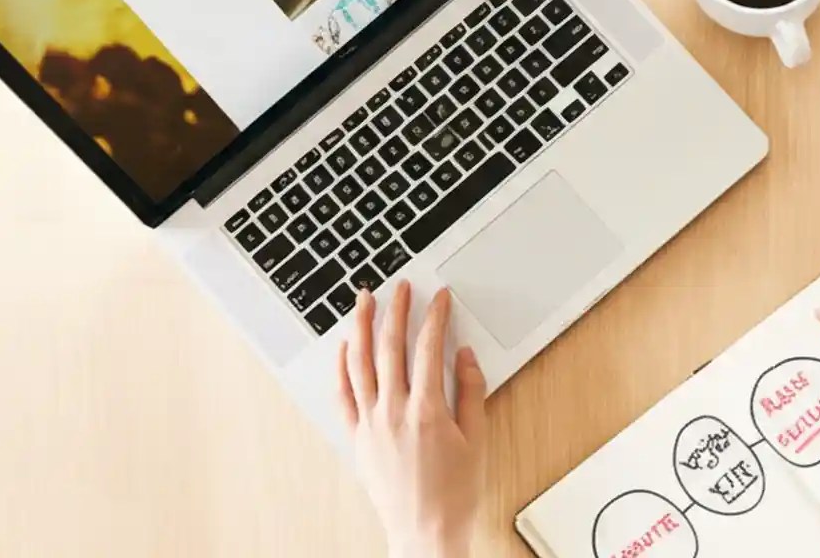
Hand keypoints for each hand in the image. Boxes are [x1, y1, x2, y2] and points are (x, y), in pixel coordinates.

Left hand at [337, 282, 487, 557]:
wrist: (425, 533)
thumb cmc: (454, 493)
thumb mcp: (477, 439)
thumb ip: (471, 392)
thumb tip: (464, 356)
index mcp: (427, 411)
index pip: (428, 349)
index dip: (436, 317)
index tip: (440, 298)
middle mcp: (393, 412)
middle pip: (391, 347)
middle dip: (397, 310)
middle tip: (401, 287)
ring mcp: (370, 424)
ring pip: (360, 364)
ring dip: (363, 327)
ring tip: (365, 301)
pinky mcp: (357, 438)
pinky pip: (343, 395)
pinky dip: (342, 367)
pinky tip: (345, 348)